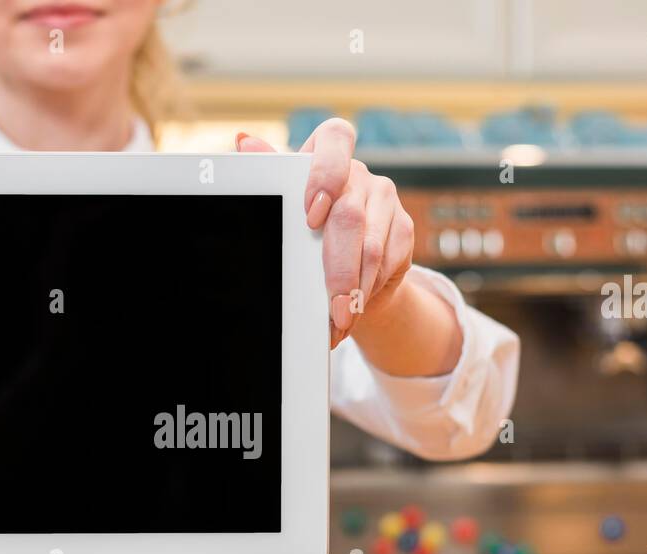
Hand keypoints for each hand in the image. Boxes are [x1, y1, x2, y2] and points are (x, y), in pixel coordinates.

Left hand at [236, 119, 416, 348]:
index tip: (311, 216)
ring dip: (354, 290)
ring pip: (372, 248)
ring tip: (339, 320)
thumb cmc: (308, 228)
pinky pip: (388, 261)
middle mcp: (357, 173)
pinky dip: (369, 289)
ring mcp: (384, 198)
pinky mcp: (403, 227)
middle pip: (350, 216)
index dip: (325, 174)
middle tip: (332, 308)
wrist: (349, 261)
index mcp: (326, 155)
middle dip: (339, 270)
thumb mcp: (287, 203)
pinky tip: (356, 309)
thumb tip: (244, 139)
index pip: (334, 140)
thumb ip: (270, 172)